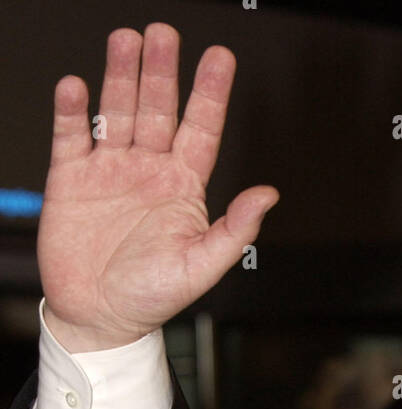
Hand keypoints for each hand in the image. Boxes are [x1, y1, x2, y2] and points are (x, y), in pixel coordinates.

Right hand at [38, 22, 278, 351]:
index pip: (202, 129)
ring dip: (121, 76)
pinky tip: (77, 87)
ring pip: (118, 110)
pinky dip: (73, 111)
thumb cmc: (149, 299)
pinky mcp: (72, 178)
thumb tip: (268, 195)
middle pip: (158, 108)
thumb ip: (234, 231)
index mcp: (183, 187)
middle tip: (166, 35)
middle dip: (162, 71)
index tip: (221, 58)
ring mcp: (110, 170)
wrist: (97, 319)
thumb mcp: (200, 268)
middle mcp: (148, 171)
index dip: (211, 94)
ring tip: (126, 42)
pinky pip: (72, 136)